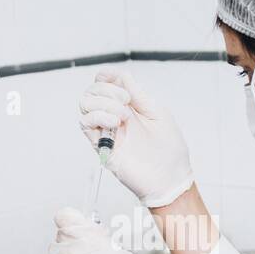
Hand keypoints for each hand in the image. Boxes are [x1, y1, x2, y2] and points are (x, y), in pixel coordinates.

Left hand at [45, 207, 174, 253]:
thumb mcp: (120, 252)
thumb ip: (99, 240)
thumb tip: (91, 236)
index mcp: (88, 238)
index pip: (65, 217)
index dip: (73, 221)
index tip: (78, 226)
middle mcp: (73, 253)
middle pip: (60, 236)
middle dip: (73, 241)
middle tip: (88, 250)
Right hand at [77, 69, 193, 207]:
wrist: (169, 177)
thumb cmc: (169, 149)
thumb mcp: (157, 112)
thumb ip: (138, 93)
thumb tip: (120, 75)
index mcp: (129, 107)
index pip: (105, 84)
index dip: (106, 77)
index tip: (116, 79)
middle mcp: (114, 117)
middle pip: (91, 92)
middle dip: (106, 89)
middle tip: (126, 100)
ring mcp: (107, 131)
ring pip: (85, 105)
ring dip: (103, 103)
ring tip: (123, 115)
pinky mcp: (101, 146)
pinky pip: (85, 124)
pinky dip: (98, 116)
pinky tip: (115, 122)